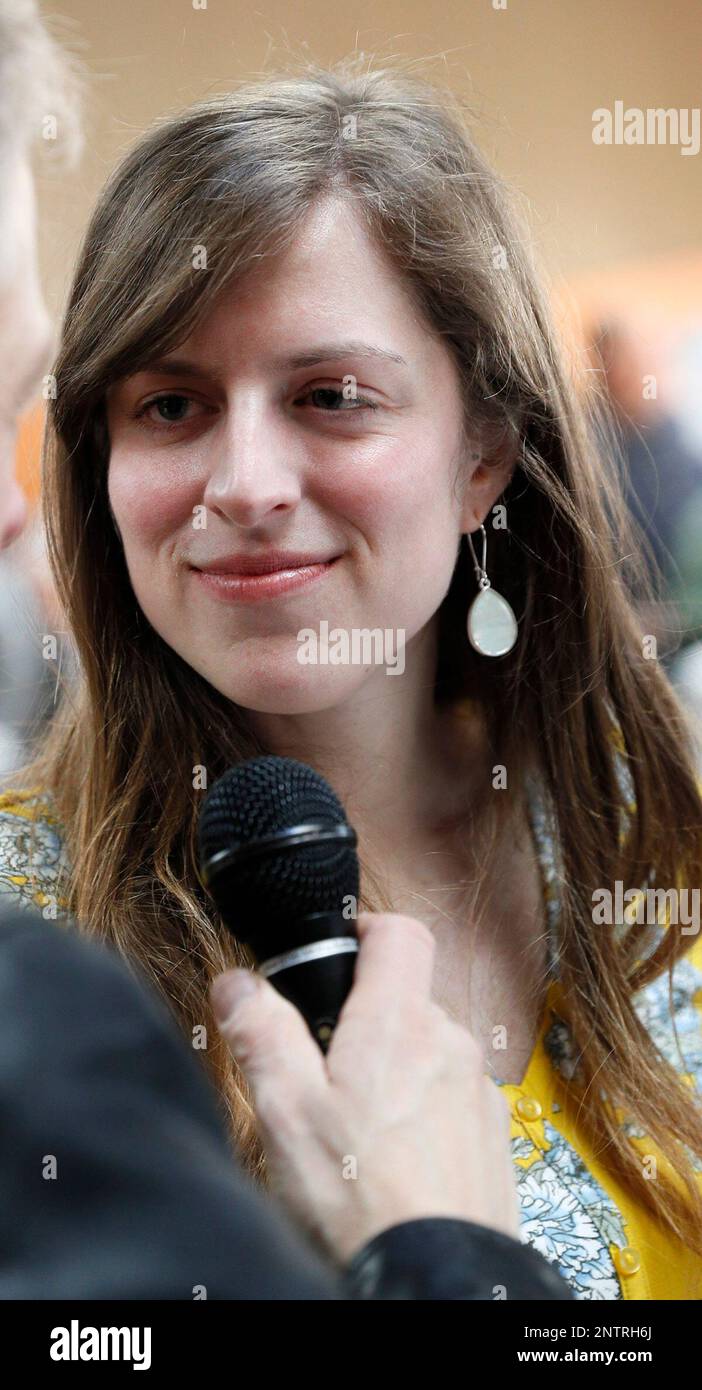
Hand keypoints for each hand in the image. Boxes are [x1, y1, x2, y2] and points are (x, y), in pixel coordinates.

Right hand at [210, 910, 519, 1264]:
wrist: (434, 1276)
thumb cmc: (361, 1201)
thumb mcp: (285, 1111)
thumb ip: (262, 1034)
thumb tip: (238, 984)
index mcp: (399, 1022)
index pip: (400, 931)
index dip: (365, 929)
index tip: (338, 954)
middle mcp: (450, 1044)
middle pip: (408, 998)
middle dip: (366, 1020)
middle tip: (324, 1070)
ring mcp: (478, 1091)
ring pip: (430, 1052)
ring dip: (396, 1071)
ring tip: (354, 1130)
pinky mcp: (493, 1136)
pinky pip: (453, 1100)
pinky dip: (424, 1114)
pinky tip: (392, 1161)